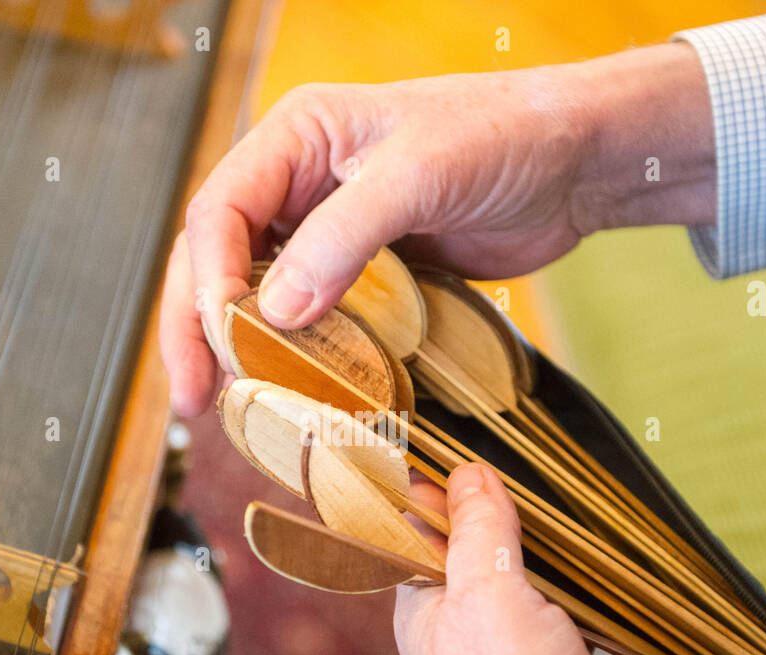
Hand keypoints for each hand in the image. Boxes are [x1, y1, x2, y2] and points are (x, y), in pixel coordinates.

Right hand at [159, 43, 713, 415]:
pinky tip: (287, 393)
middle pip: (219, 258)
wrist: (572, 163)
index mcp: (296, 137)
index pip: (219, 209)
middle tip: (193, 396)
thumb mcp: (418, 175)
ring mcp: (329, 230)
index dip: (206, 277)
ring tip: (228, 408)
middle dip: (198, 327)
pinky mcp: (364, 272)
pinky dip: (295, 356)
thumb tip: (273, 312)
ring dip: (239, 349)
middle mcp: (300, 184)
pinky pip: (312, 318)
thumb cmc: (502, 136)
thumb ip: (341, 237)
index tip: (219, 337)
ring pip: (258, 294)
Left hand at [395, 464, 673, 654]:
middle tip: (585, 565)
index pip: (436, 539)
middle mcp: (475, 653)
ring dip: (617, 636)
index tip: (502, 478)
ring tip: (616, 651)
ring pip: (587, 630)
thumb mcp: (489, 597)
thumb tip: (463, 473)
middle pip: (524, 579)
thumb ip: (479, 531)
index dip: (466, 503)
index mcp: (433, 616)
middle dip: (569, 576)